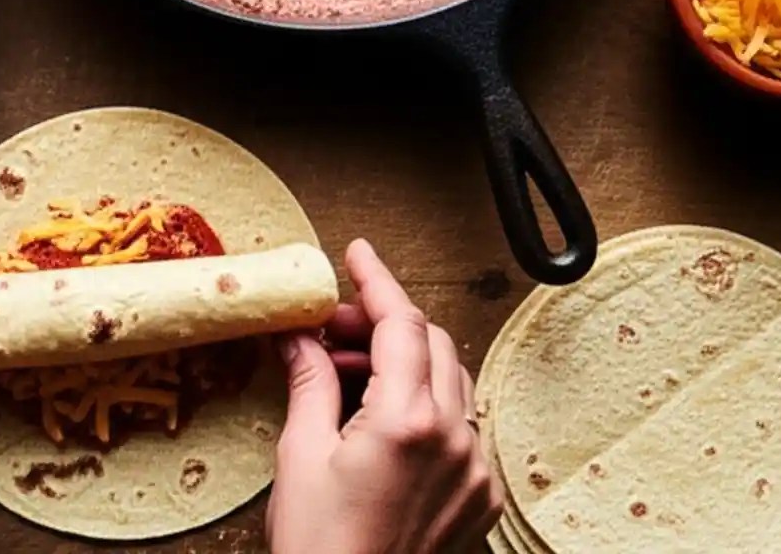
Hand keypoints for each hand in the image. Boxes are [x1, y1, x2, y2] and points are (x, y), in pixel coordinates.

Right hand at [267, 239, 502, 553]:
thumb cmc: (321, 547)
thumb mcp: (300, 454)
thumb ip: (310, 383)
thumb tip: (300, 338)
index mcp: (406, 422)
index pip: (402, 322)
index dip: (377, 280)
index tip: (359, 255)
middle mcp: (453, 439)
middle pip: (431, 342)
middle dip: (384, 322)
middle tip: (334, 326)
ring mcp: (474, 469)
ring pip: (450, 379)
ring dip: (405, 361)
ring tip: (350, 373)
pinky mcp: (480, 495)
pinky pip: (461, 423)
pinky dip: (425, 403)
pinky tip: (381, 417)